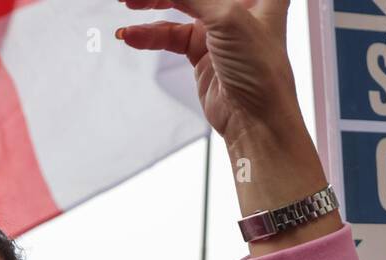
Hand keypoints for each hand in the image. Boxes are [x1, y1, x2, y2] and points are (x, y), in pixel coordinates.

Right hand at [115, 0, 300, 146]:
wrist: (256, 122)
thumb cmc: (260, 72)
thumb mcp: (227, 18)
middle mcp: (240, 9)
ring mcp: (220, 31)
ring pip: (179, 6)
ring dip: (151, 4)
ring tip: (126, 3)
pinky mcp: (202, 52)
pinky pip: (170, 35)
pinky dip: (150, 34)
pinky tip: (133, 35)